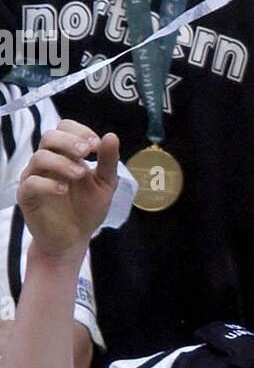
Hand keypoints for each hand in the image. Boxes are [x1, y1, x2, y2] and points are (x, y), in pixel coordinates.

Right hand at [17, 121, 118, 258]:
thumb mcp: (105, 184)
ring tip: (81, 174)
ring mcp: (35, 177)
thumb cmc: (87, 209)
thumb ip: (108, 161)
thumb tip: (111, 136)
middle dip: (69, 141)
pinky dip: (48, 184)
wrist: (74, 239)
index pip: (65, 128)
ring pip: (40, 157)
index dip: (80, 131)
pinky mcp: (27, 196)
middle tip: (87, 152)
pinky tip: (63, 189)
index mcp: (66, 154)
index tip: (96, 145)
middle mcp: (48, 162)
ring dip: (62, 162)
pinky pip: (31, 183)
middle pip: (49, 136)